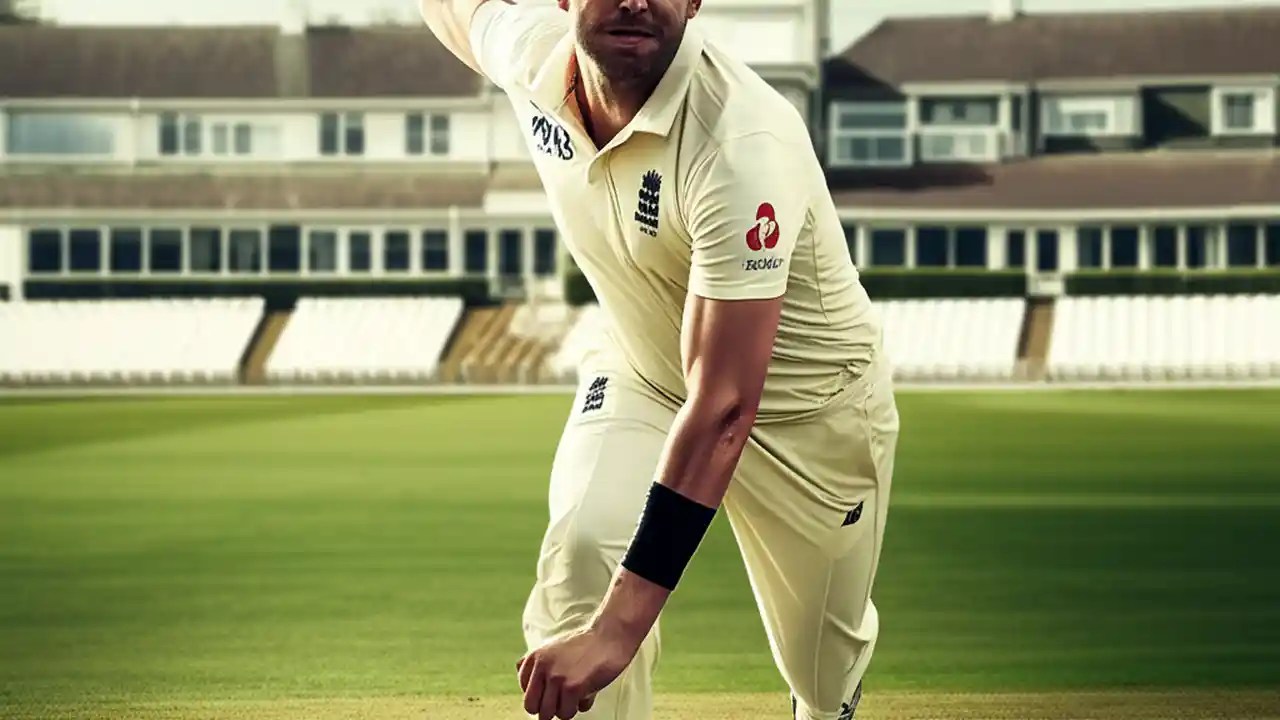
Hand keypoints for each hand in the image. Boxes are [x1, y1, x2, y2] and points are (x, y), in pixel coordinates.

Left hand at [516, 627, 636, 718]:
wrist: (610, 636)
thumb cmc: (586, 645)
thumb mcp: (553, 648)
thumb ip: (536, 663)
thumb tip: (522, 680)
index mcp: (534, 658)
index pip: (525, 692)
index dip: (542, 695)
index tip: (555, 690)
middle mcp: (541, 667)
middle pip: (531, 707)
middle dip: (547, 708)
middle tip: (563, 700)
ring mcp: (556, 678)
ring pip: (548, 714)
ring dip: (564, 708)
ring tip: (577, 694)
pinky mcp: (572, 688)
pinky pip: (567, 713)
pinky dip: (578, 707)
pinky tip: (587, 692)